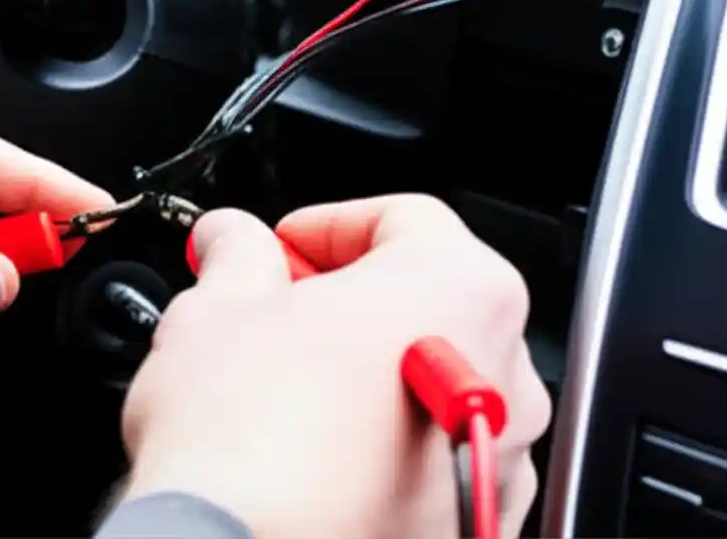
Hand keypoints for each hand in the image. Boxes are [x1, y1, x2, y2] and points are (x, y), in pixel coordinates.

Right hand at [118, 195, 550, 538]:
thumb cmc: (246, 442)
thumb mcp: (219, 310)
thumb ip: (237, 256)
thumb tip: (234, 242)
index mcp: (460, 288)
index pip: (402, 218)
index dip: (324, 225)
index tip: (278, 246)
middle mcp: (507, 371)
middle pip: (427, 300)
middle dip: (348, 298)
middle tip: (276, 310)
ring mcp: (504, 458)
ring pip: (434, 384)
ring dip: (371, 371)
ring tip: (290, 388)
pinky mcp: (476, 521)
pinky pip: (436, 457)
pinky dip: (389, 443)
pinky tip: (317, 450)